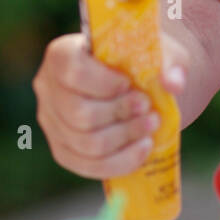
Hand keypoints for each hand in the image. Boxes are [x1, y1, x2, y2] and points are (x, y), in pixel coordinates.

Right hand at [33, 30, 188, 178]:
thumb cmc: (142, 62)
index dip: (102, 82)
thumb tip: (172, 84)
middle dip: (119, 115)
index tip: (129, 84)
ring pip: (84, 143)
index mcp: (61, 53)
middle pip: (78, 113)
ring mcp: (51, 121)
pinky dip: (119, 162)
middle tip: (148, 109)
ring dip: (124, 139)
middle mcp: (48, 87)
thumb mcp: (160, 53)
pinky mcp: (62, 149)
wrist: (135, 83)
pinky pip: (86, 166)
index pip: (72, 71)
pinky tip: (142, 149)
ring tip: (150, 127)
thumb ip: (170, 63)